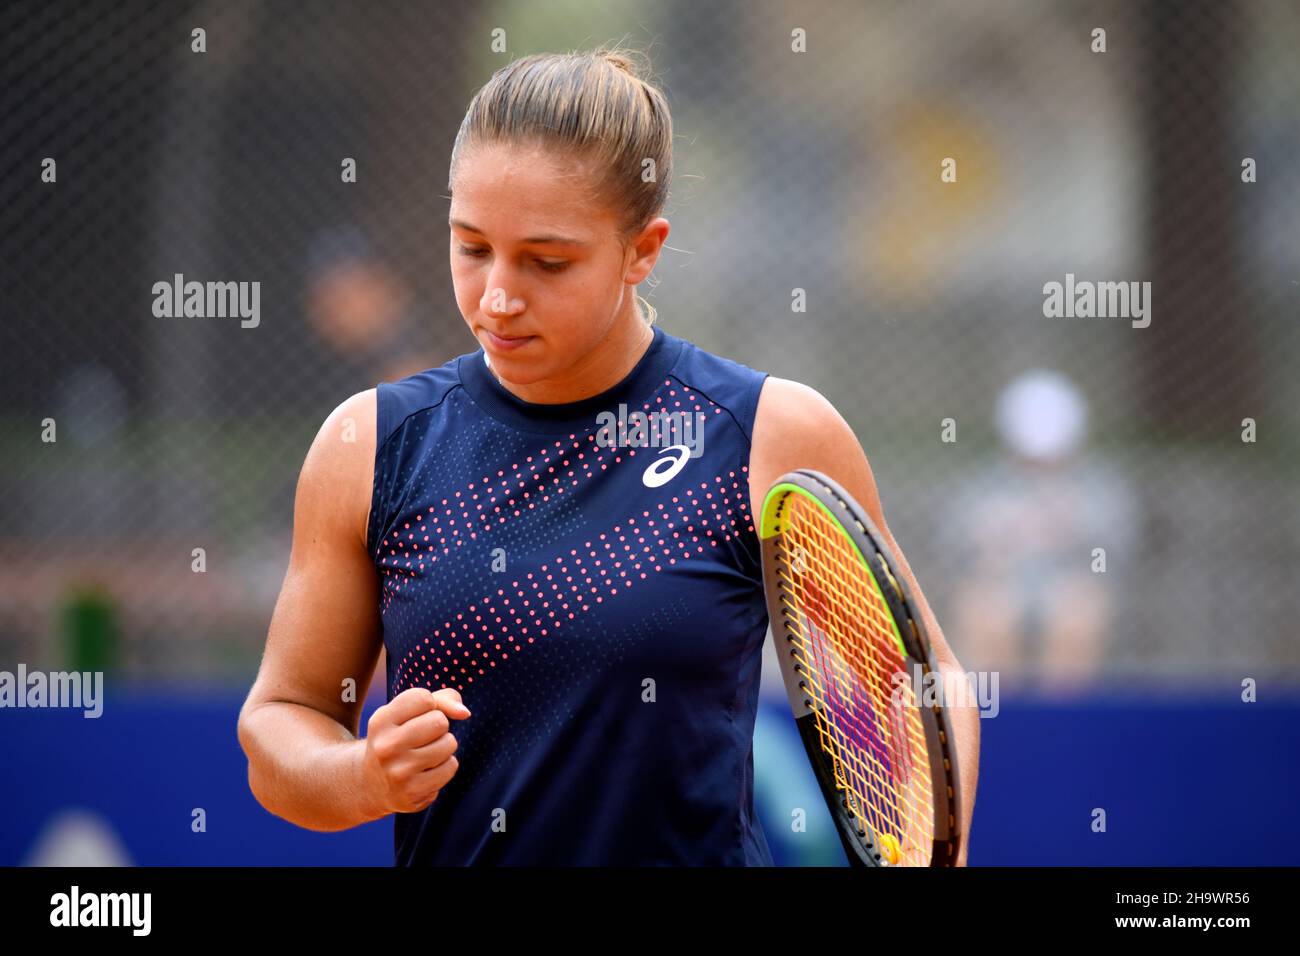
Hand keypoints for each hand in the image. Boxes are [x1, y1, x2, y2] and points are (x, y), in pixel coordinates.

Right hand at [361, 687, 470, 813]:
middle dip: (439, 726)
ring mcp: (398, 771)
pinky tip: (427, 771)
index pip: (423, 698)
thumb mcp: (409, 713)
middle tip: (422, 738)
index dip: (429, 705)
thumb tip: (465, 712)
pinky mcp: (413, 791)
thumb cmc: (400, 737)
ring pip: (449, 743)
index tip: (416, 717)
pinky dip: (445, 766)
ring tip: (425, 754)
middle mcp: (386, 746)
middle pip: (439, 721)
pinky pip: (450, 767)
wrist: (372, 784)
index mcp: (380, 721)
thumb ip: (441, 700)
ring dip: (444, 746)